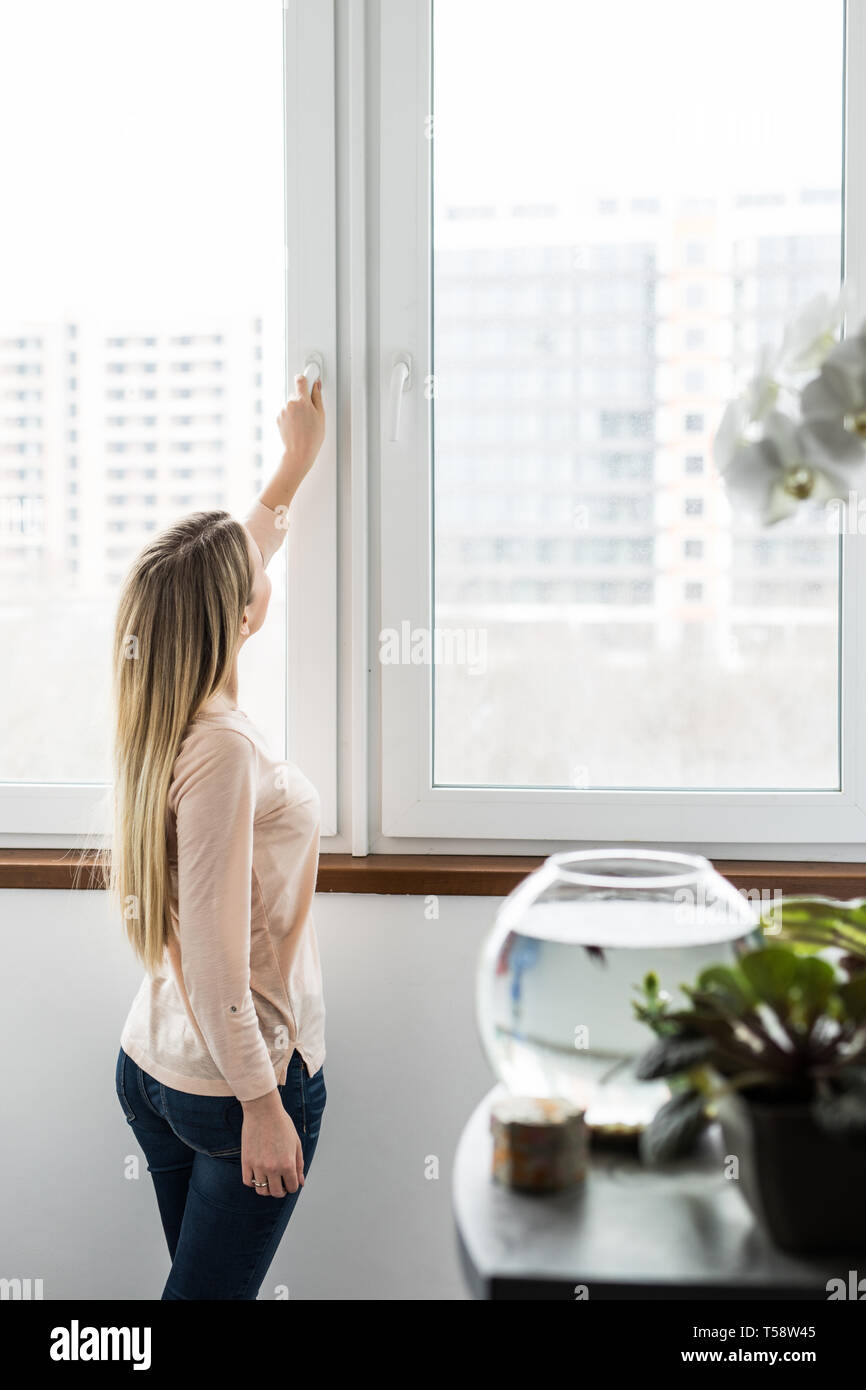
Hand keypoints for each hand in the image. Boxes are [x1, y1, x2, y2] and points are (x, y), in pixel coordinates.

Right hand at [241, 1090, 304, 1197]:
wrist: (263, 1110)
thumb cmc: (282, 1124)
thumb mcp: (296, 1144)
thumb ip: (299, 1164)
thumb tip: (301, 1182)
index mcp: (288, 1164)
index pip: (292, 1187)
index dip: (293, 1186)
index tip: (290, 1181)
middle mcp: (273, 1168)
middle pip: (276, 1193)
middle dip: (281, 1190)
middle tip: (280, 1183)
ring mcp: (258, 1166)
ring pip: (261, 1190)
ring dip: (267, 1188)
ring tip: (269, 1179)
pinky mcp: (246, 1161)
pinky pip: (248, 1182)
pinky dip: (253, 1182)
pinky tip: (258, 1174)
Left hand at [276, 373, 324, 489]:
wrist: (299, 452)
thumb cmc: (312, 437)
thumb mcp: (320, 415)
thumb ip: (317, 397)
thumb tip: (316, 385)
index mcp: (302, 401)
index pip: (301, 380)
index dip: (305, 377)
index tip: (309, 375)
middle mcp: (290, 403)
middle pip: (296, 394)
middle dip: (302, 399)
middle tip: (310, 412)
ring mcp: (282, 410)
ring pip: (290, 403)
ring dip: (296, 409)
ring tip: (303, 423)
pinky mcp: (278, 417)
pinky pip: (286, 412)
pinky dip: (291, 416)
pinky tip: (297, 426)